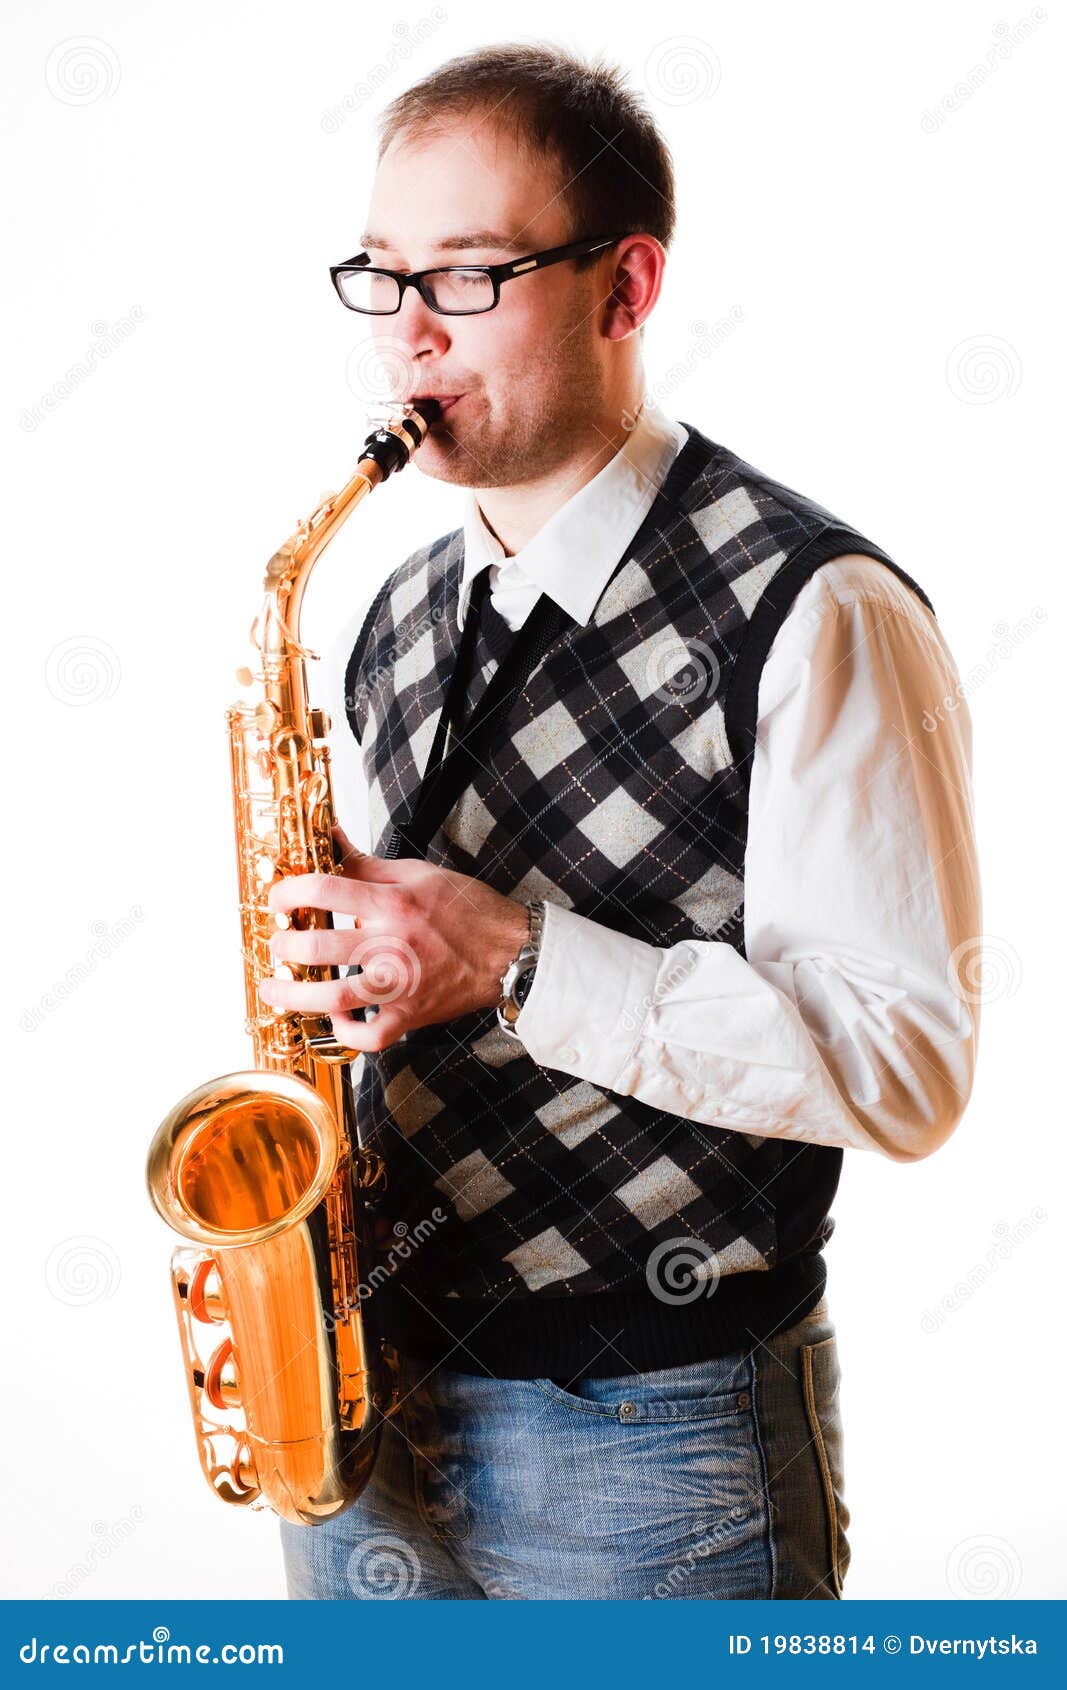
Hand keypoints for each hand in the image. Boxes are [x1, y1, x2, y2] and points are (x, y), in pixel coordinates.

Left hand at [257, 824, 529, 1051]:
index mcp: (392, 904)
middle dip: (284, 946)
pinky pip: (370, 1036)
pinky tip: (334, 1019)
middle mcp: (392, 945)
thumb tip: (331, 839)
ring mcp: (400, 985)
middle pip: (317, 948)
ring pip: (333, 999)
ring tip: (276, 989)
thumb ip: (368, 863)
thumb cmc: (468, 911)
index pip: (324, 890)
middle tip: (278, 943)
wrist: (511, 952)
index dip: (289, 892)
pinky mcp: (411, 1015)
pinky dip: (345, 1032)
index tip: (280, 899)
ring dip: (294, 996)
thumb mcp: (418, 874)